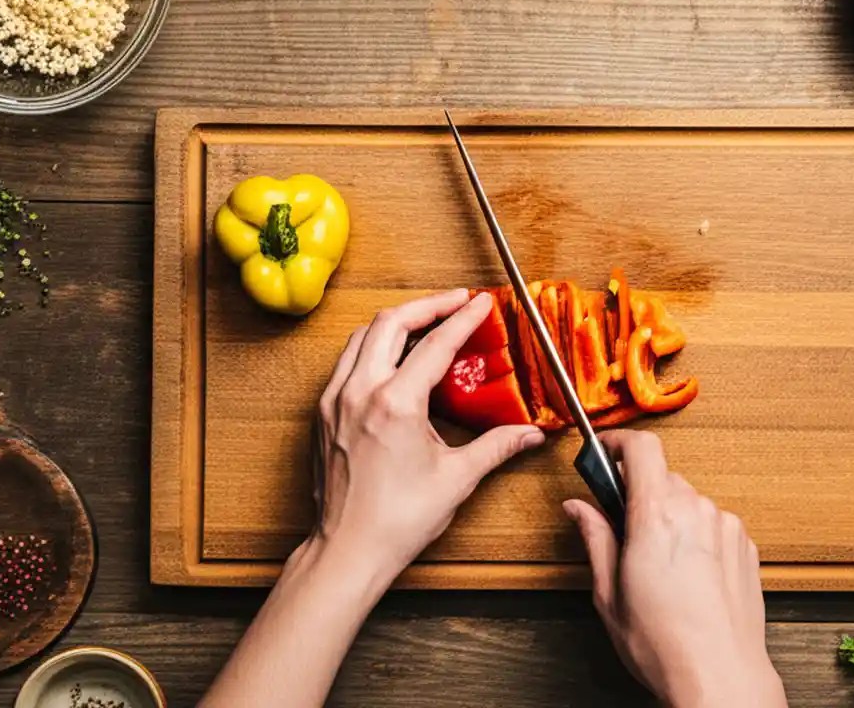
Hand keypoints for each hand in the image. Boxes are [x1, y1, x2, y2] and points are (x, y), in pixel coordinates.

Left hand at [312, 289, 544, 576]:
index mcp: (395, 404)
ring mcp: (335, 400)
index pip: (437, 344)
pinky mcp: (323, 413)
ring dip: (396, 322)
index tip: (482, 303)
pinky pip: (346, 361)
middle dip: (427, 306)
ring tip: (426, 322)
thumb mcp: (456, 479)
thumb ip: (496, 447)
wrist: (347, 550)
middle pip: (391, 322)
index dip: (464, 318)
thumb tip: (531, 434)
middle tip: (455, 302)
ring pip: (362, 336)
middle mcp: (360, 392)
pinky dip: (371, 346)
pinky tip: (392, 357)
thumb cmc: (396, 521)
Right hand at [563, 431, 787, 707]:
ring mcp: (726, 526)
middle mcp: (696, 511)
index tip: (604, 451)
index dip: (618, 442)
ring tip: (657, 562)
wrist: (721, 676)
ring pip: (689, 500)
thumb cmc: (666, 644)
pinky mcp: (745, 544)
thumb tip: (579, 508)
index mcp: (657, 516)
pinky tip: (686, 574)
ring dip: (669, 515)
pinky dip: (696, 534)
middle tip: (621, 525)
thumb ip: (595, 538)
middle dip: (639, 492)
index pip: (642, 448)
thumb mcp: (609, 593)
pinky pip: (712, 522)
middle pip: (663, 476)